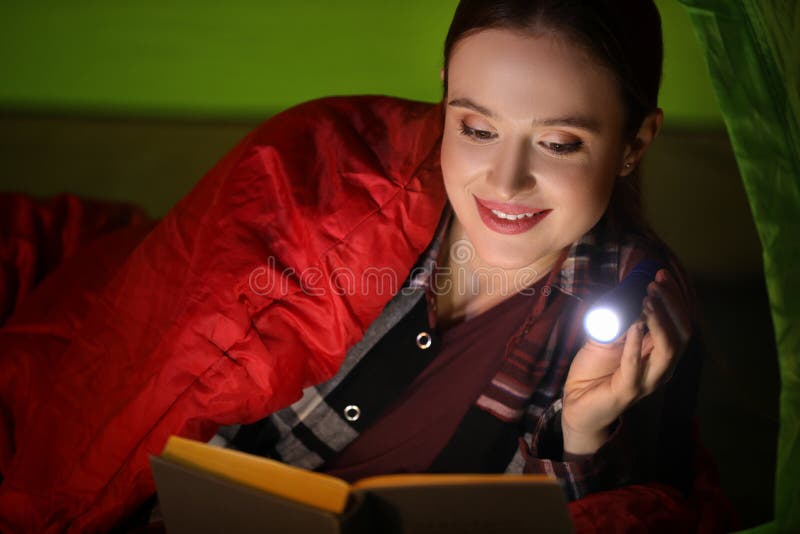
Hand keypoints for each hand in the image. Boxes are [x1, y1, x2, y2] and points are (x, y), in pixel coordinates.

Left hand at [561, 268, 691, 453]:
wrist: (577, 404)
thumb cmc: (595, 371)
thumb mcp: (606, 338)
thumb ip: (616, 319)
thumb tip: (620, 290)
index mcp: (659, 354)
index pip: (680, 324)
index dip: (674, 298)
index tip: (660, 274)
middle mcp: (661, 368)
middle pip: (681, 334)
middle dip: (671, 305)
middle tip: (654, 284)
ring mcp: (647, 382)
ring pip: (668, 350)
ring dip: (659, 321)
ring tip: (646, 300)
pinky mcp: (627, 391)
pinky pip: (636, 367)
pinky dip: (635, 345)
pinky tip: (633, 326)